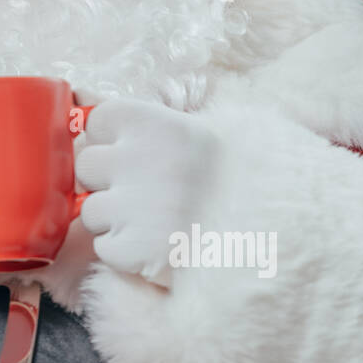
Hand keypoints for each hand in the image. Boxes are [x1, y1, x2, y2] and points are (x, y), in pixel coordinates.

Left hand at [74, 97, 221, 285]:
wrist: (276, 235)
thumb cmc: (238, 180)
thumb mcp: (201, 132)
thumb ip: (150, 126)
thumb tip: (86, 109)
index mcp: (153, 124)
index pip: (98, 122)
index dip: (113, 140)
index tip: (136, 153)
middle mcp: (136, 160)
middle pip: (87, 167)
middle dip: (109, 182)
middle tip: (148, 194)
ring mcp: (131, 208)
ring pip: (90, 211)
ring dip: (116, 220)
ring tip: (158, 223)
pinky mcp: (131, 250)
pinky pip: (104, 247)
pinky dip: (125, 253)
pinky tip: (159, 247)